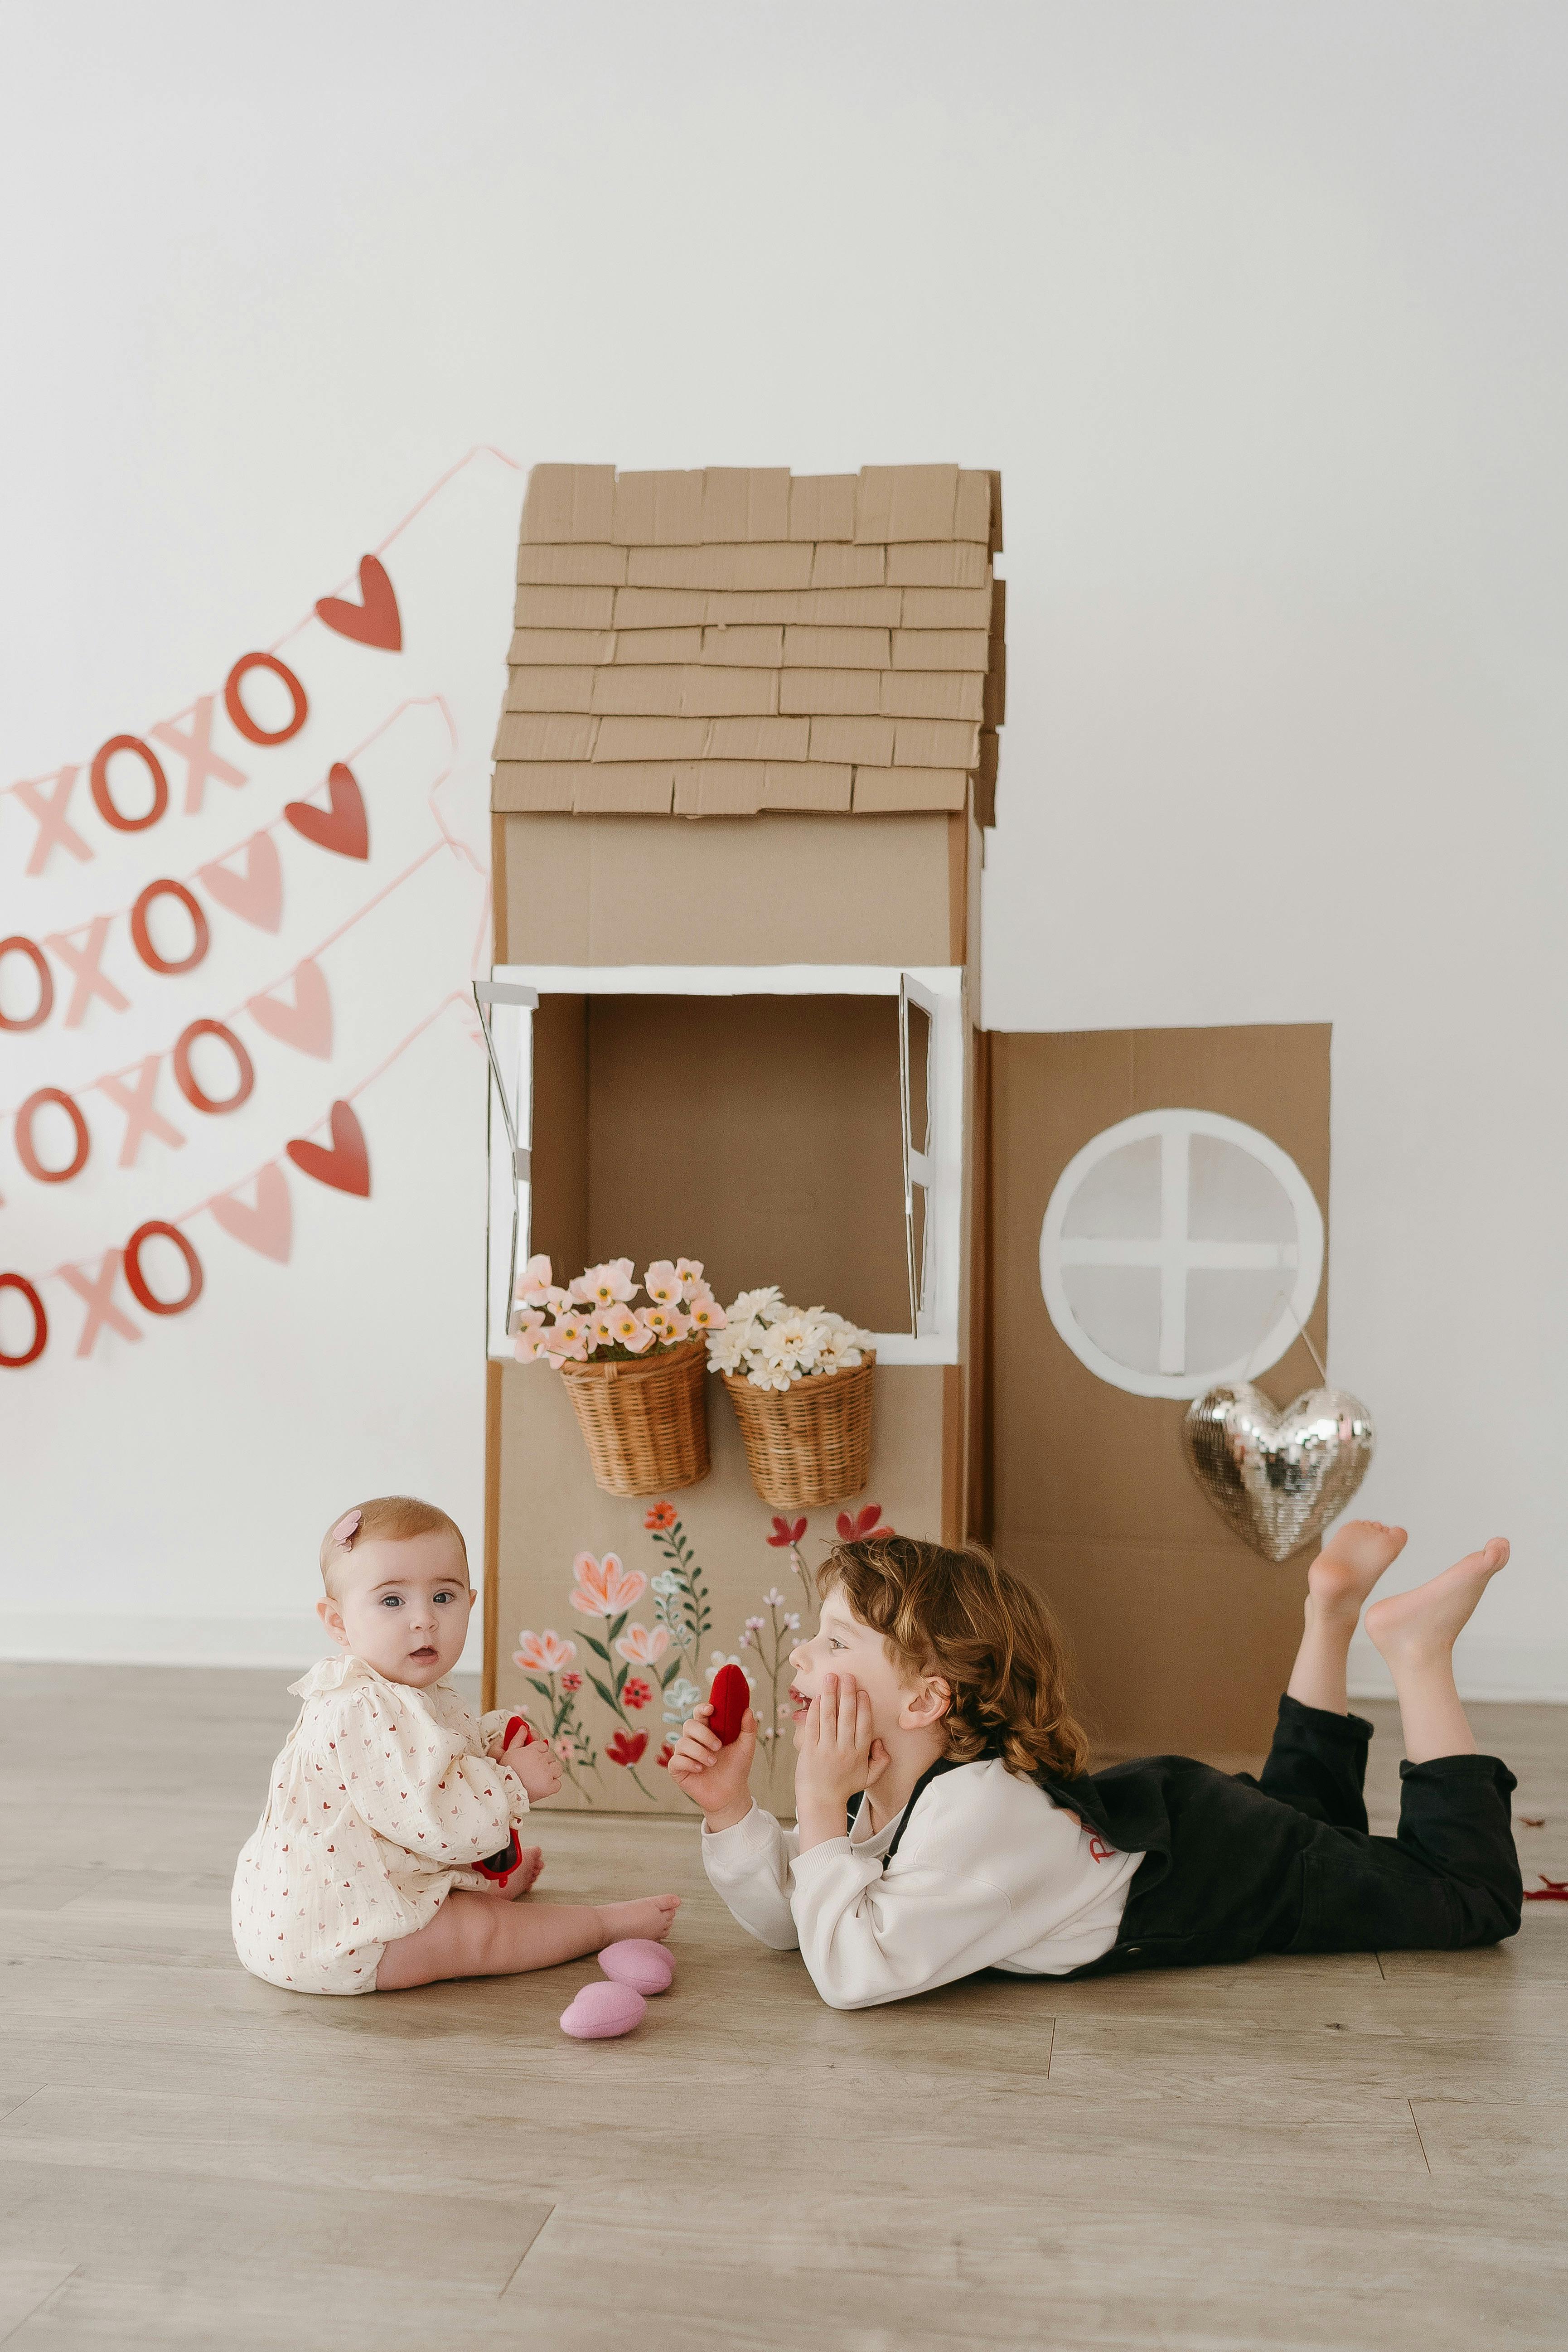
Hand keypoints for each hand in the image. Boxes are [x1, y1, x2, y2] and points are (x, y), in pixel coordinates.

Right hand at [505, 1735, 562, 1801]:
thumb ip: (518, 1738)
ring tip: (541, 1776)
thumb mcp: (509, 1752)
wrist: (504, 1790)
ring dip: (551, 1771)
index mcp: (533, 1750)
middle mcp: (542, 1760)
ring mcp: (547, 1774)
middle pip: (550, 1756)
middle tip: (534, 1768)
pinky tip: (544, 1785)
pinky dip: (552, 1785)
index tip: (533, 1757)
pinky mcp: (549, 1787)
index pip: (543, 1745)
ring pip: (557, 1768)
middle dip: (544, 1761)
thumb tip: (523, 1728)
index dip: (538, 1751)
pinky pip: (557, 1784)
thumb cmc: (505, 1772)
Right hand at [667, 1701, 756, 1831]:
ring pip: (682, 1743)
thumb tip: (748, 1710)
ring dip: (699, 1752)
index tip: (711, 1710)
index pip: (699, 1713)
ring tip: (713, 1762)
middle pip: (689, 1725)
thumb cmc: (737, 1768)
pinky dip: (688, 1763)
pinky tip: (700, 1769)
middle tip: (718, 1746)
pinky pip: (675, 1760)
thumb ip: (748, 1728)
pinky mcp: (678, 1770)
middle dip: (703, 1734)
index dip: (702, 1709)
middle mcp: (694, 1740)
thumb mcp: (746, 1747)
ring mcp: (684, 1754)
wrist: (731, 1794)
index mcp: (708, 1730)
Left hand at [793, 1674, 888, 1849]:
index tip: (862, 1691)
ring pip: (829, 1717)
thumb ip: (881, 1761)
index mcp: (859, 1754)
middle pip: (847, 1717)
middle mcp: (844, 1750)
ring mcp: (826, 1749)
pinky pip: (813, 1726)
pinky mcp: (809, 1750)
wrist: (821, 1801)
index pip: (864, 1726)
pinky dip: (815, 1710)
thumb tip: (880, 1741)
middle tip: (848, 1676)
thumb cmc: (845, 1787)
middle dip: (847, 1694)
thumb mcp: (870, 1777)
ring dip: (830, 1695)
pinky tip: (817, 1697)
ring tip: (830, 1678)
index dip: (864, 1707)